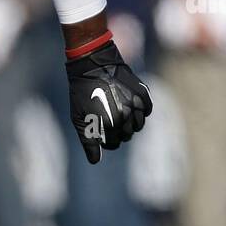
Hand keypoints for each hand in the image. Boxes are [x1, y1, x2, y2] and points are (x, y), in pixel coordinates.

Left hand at [66, 39, 151, 164]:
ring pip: (138, 126)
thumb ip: (88, 141)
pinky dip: (139, 111)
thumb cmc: (82, 92)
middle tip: (107, 120)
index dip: (106, 140)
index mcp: (109, 124)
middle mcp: (125, 116)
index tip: (100, 131)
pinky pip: (146, 111)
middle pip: (126, 136)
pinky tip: (128, 104)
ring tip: (117, 112)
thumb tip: (95, 161)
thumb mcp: (79, 118)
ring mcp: (136, 104)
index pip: (113, 144)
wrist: (93, 64)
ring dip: (129, 123)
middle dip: (117, 132)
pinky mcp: (143, 94)